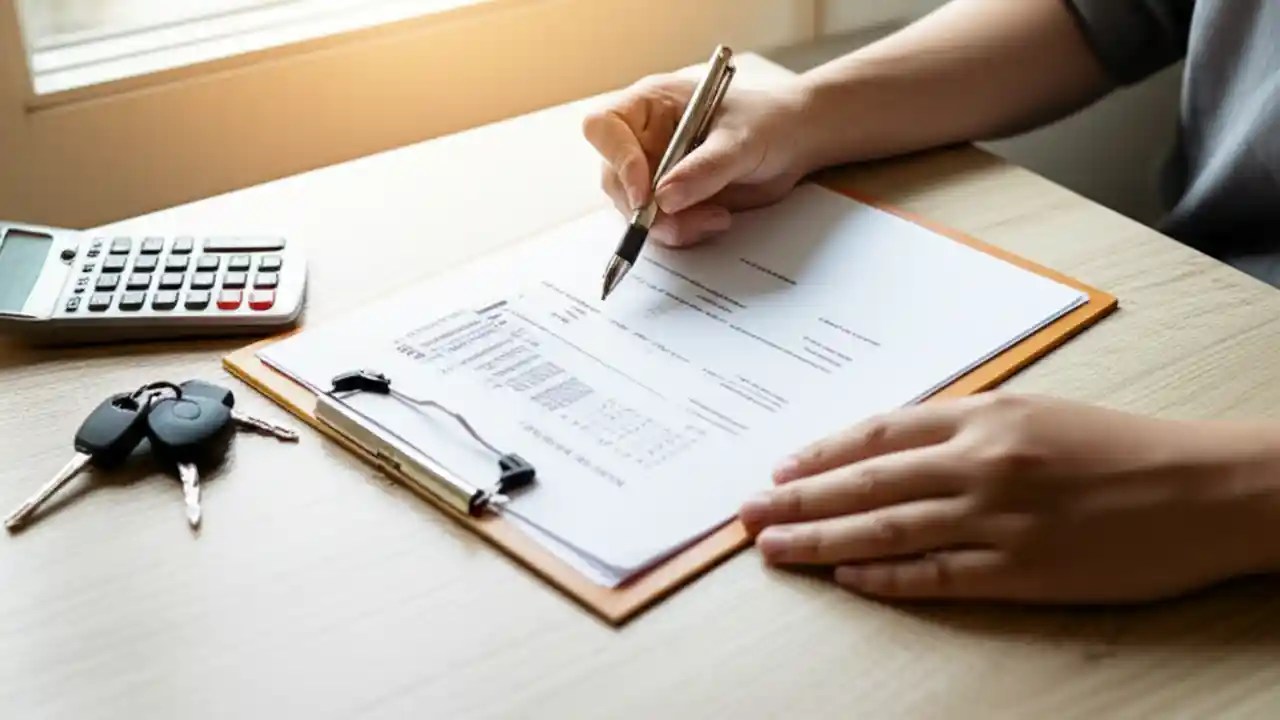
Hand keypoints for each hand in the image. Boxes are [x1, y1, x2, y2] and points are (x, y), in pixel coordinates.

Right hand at [582, 74, 812, 246]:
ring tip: (715, 218)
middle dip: (646, 208)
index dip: (617, 160)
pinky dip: (683, 232)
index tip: (645, 194)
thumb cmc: (767, 123)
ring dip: (669, 225)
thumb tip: (664, 199)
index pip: (604, 127)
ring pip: (634, 210)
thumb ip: (705, 168)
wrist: (794, 144)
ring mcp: (653, 171)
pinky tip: (716, 220)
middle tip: (683, 221)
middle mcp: (643, 137)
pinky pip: (659, 226)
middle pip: (614, 178)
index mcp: (650, 105)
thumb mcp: (741, 141)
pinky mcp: (669, 200)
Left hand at [740, 393, 1279, 602]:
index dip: (821, 453)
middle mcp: (982, 463)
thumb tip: (893, 447)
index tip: (778, 469)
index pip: (879, 435)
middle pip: (867, 482)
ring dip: (821, 539)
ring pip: (887, 529)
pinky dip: (885, 576)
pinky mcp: (1024, 570)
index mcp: (985, 416)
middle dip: (798, 499)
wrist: (1205, 489)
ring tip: (773, 547)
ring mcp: (1000, 519)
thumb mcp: (1037, 414)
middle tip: (746, 512)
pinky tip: (846, 577)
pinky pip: (937, 575)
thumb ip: (965, 427)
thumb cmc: (1122, 446)